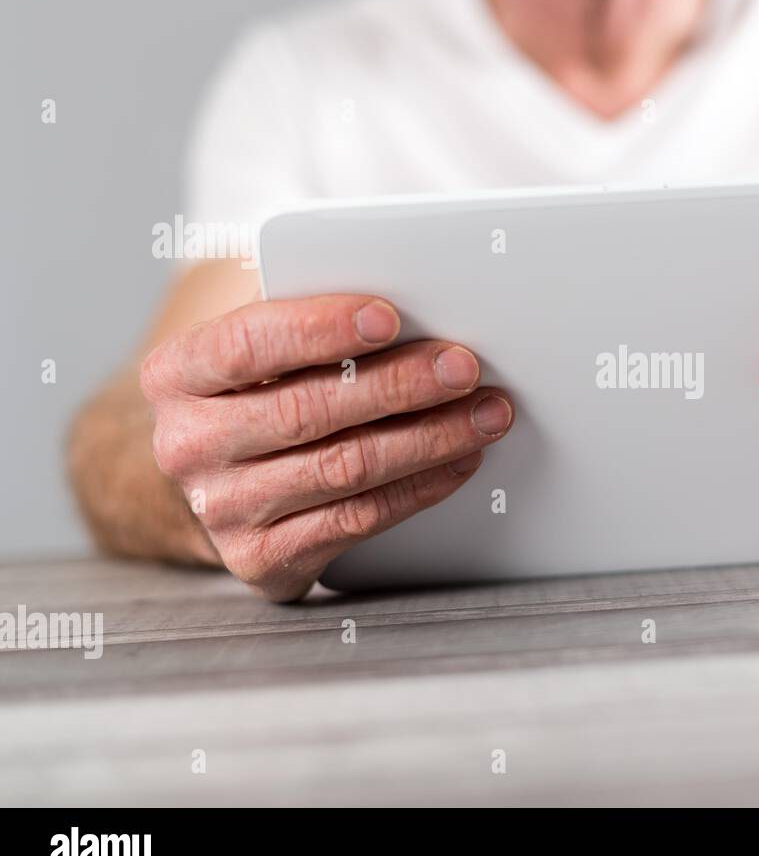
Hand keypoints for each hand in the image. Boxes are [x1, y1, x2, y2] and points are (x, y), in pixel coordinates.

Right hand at [140, 295, 513, 599]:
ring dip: (429, 438)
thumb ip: (304, 313)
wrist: (214, 480)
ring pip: (343, 468)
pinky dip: (420, 487)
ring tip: (486, 412)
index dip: (320, 329)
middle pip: (307, 410)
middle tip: (463, 366)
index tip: (389, 316)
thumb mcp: (257, 341)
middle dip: (399, 385)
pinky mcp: (262, 558)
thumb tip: (408, 297)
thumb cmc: (255, 388)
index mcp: (175, 373)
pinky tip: (461, 460)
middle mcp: (187, 445)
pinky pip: (357, 519)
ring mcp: (222, 509)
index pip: (246, 343)